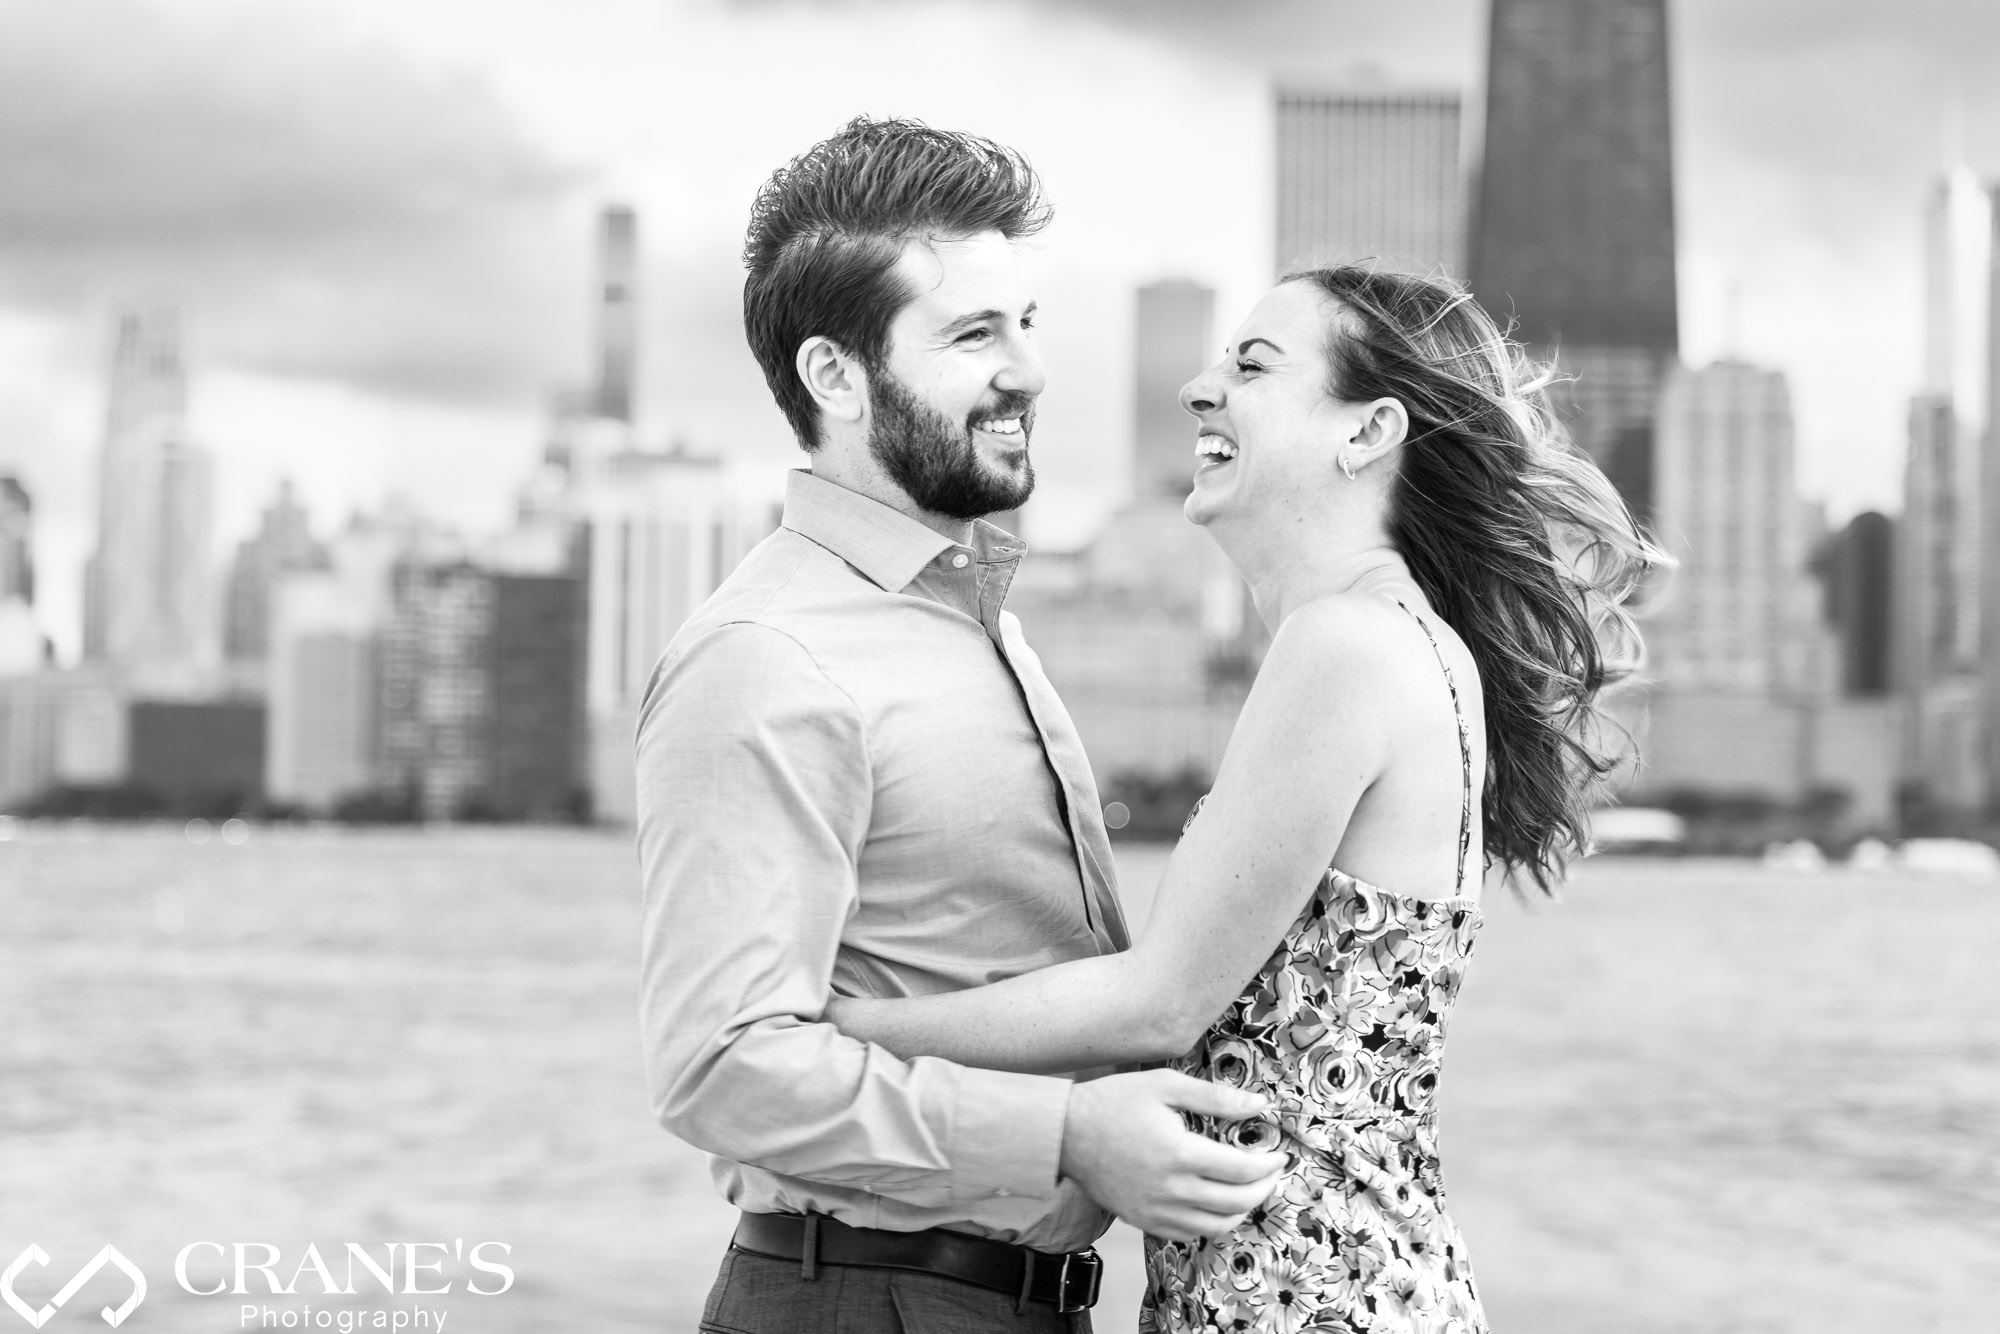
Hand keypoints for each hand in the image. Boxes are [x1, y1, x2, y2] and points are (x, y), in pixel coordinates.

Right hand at [1058, 1070, 1285, 1240]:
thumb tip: (1259, 1104)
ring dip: (1242, 1211)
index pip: (1242, 1170)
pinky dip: (1211, 1224)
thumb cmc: (1113, 1102)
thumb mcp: (1165, 1085)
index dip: (1268, 1165)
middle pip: (1237, 1202)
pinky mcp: (1144, 1221)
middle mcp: (1171, 1190)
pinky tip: (1215, 1204)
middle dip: (1263, 1189)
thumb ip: (1215, 1097)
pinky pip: (1189, 1234)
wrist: (1066, 1134)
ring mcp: (1156, 1210)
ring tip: (1249, 1190)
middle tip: (1271, 1173)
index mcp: (1180, 1154)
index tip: (1278, 1155)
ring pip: (1217, 1226)